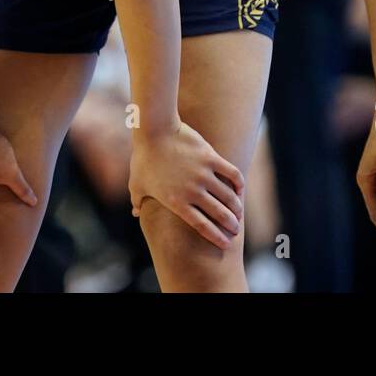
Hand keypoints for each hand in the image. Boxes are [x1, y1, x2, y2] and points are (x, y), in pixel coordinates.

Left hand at [128, 121, 243, 251]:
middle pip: (219, 214)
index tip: (225, 244)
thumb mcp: (136, 183)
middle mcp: (192, 191)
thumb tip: (136, 213)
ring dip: (236, 207)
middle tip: (235, 230)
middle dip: (231, 225)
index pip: (202, 226)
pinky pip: (231, 173)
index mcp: (176, 202)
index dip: (216, 237)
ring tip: (239, 212)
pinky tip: (240, 189)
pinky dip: (239, 183)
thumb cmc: (143, 158)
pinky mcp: (211, 158)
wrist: (154, 131)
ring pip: (228, 196)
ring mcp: (203, 174)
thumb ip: (137, 201)